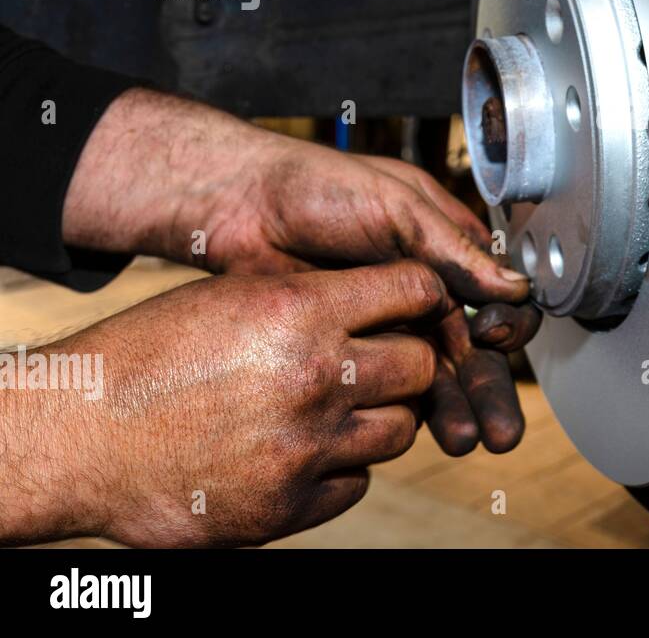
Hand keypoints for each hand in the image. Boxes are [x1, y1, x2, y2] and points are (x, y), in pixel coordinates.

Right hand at [0, 261, 452, 546]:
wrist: (77, 437)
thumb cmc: (151, 354)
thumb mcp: (233, 297)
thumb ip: (317, 298)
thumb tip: (394, 302)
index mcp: (300, 311)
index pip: (416, 291)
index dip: (423, 298)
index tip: (417, 307)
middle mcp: (312, 378)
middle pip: (421, 365)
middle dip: (407, 361)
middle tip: (376, 362)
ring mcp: (303, 448)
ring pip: (400, 428)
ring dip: (378, 416)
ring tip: (333, 407)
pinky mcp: (288, 506)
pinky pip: (358, 482)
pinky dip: (342, 467)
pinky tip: (304, 449)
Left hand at [60, 89, 543, 455]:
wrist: (240, 206)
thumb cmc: (317, 186)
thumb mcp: (397, 208)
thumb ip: (454, 252)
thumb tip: (515, 287)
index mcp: (449, 251)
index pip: (497, 297)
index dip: (504, 322)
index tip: (490, 334)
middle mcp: (427, 292)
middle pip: (474, 349)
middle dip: (489, 389)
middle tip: (500, 430)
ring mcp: (390, 325)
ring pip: (436, 376)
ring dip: (456, 408)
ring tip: (464, 440)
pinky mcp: (352, 351)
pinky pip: (388, 388)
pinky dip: (407, 411)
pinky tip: (417, 431)